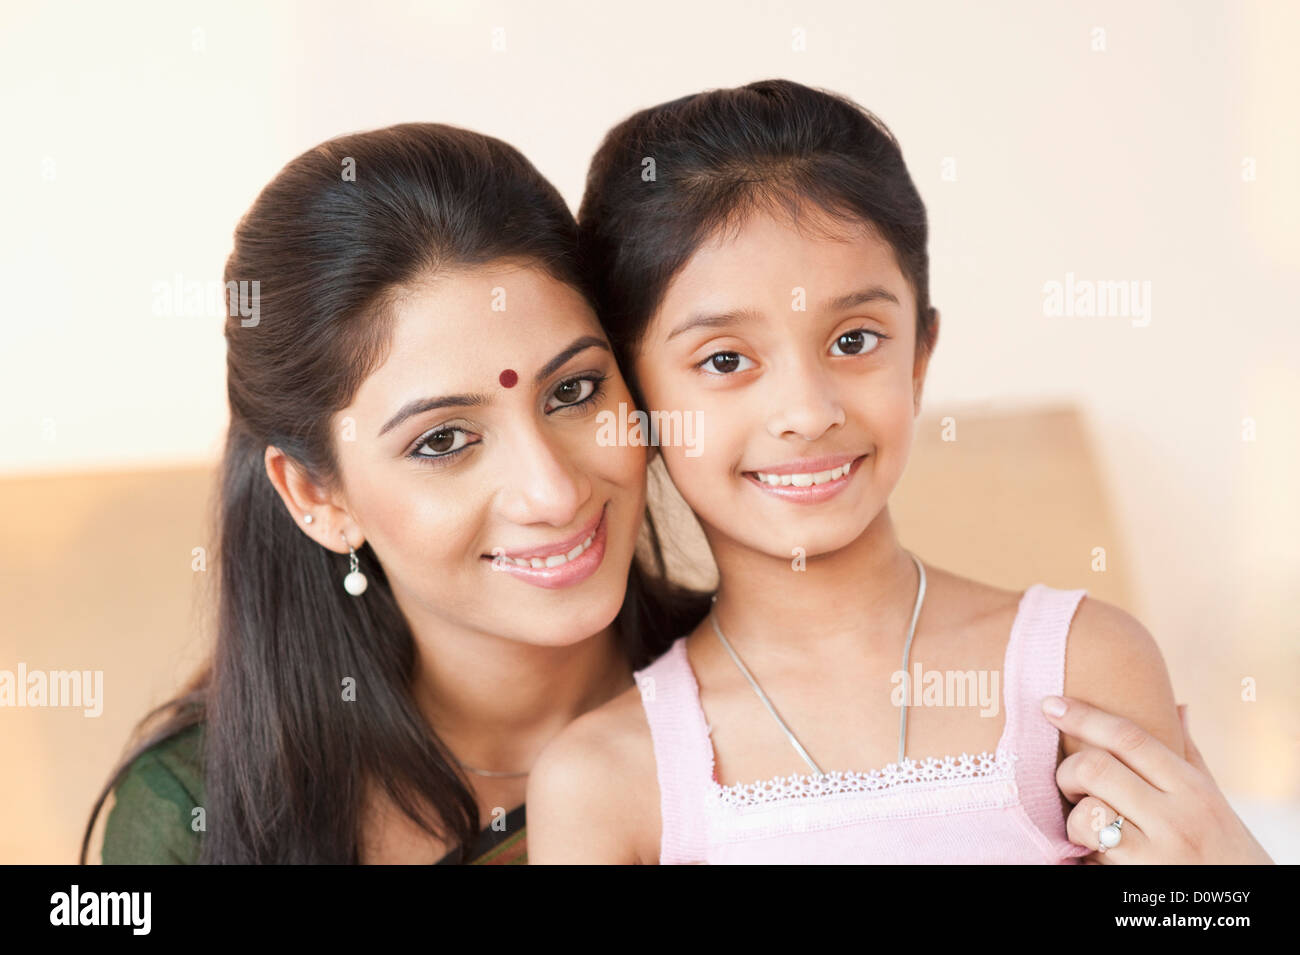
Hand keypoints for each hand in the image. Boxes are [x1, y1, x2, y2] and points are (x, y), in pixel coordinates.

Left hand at [1042, 696, 1274, 863]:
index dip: (1083, 716)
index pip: (1129, 738)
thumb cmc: (1227, 850)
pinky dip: (1080, 854)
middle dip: (1069, 772)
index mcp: (1193, 790)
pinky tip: (1095, 855)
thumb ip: (1189, 755)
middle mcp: (1176, 820)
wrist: (1246, 905)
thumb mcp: (1215, 802)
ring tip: (1088, 828)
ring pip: (1086, 817)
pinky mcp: (1134, 883)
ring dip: (1074, 820)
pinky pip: (1087, 859)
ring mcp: (1155, 857)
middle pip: (1094, 768)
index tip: (1051, 704)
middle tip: (1072, 785)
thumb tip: (1178, 707)